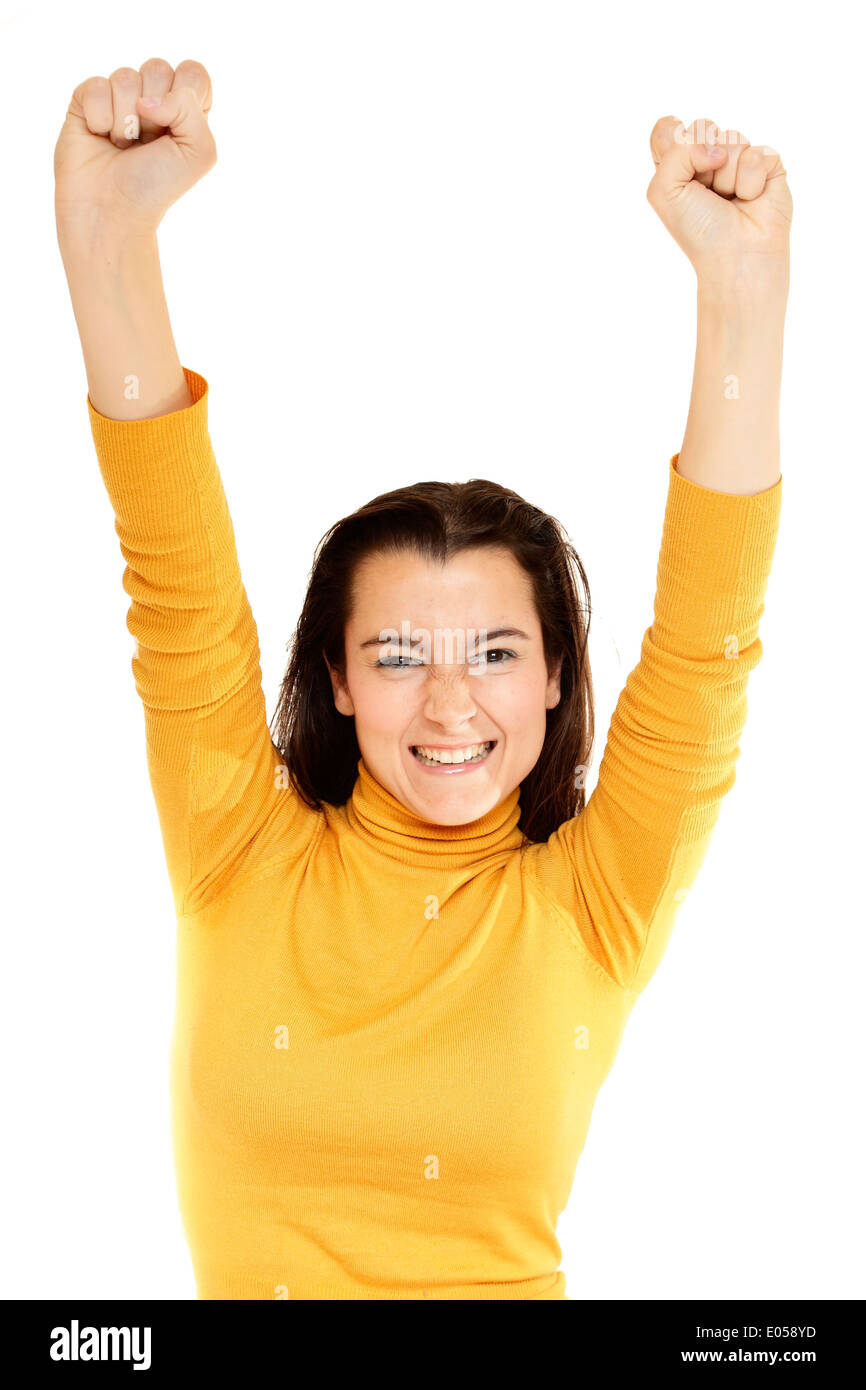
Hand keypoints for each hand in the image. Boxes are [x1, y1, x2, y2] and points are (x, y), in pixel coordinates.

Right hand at [54, 58, 216, 239]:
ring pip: (126, 77)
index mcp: (184, 108)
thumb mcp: (198, 153)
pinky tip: (100, 138)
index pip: (193, 72)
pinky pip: (96, 86)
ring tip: (123, 146)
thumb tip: (146, 98)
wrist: (111, 210)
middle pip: (158, 67)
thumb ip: (191, 110)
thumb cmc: (156, 186)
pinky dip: (101, 119)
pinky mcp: (87, 99)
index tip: (177, 131)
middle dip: (155, 114)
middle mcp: (152, 98)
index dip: (186, 98)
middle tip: (147, 143)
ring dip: (126, 122)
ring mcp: (118, 97)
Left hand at [646, 116, 791, 292]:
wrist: (736, 256)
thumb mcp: (664, 191)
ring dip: (727, 177)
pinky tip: (751, 200)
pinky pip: (758, 153)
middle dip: (701, 159)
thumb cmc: (699, 231)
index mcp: (679, 166)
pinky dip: (751, 182)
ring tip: (730, 200)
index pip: (668, 128)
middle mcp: (708, 160)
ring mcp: (739, 161)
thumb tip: (718, 147)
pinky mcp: (768, 165)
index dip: (672, 140)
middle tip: (706, 192)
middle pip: (702, 126)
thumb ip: (675, 151)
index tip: (680, 172)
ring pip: (732, 138)